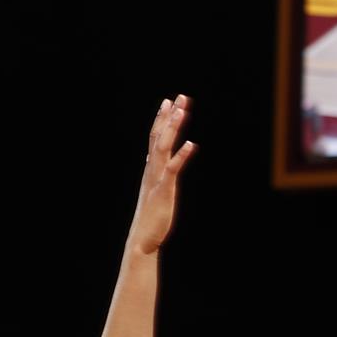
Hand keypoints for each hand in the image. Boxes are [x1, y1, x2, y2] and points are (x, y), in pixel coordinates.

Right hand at [130, 96, 196, 254]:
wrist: (144, 239)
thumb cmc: (152, 217)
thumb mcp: (155, 191)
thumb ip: (156, 175)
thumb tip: (153, 162)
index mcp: (151, 168)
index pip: (155, 137)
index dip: (162, 119)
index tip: (169, 102)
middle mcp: (152, 169)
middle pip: (159, 136)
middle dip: (170, 117)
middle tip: (179, 97)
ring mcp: (157, 178)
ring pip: (163, 147)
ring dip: (173, 128)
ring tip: (182, 111)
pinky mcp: (164, 190)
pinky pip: (173, 169)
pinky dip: (182, 156)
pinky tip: (192, 144)